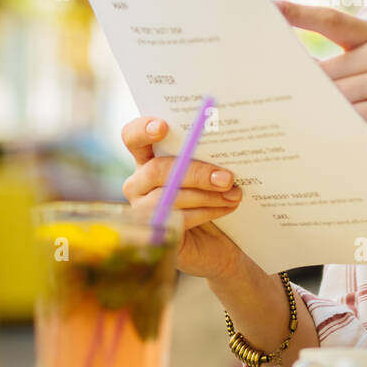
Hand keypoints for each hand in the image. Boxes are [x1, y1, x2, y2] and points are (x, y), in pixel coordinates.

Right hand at [120, 116, 250, 281]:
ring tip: (233, 194)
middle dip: (196, 172)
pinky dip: (207, 211)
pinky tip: (226, 207)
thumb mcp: (210, 170)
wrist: (218, 239)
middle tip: (226, 178)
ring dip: (207, 195)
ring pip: (170, 196)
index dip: (143, 130)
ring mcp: (143, 208)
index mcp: (148, 157)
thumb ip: (208, 155)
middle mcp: (139, 182)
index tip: (163, 127)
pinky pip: (179, 218)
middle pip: (157, 170)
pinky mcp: (156, 231)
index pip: (132, 137)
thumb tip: (227, 144)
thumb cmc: (212, 194)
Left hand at [274, 0, 366, 179]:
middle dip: (301, 89)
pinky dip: (336, 129)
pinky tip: (326, 140)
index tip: (268, 6)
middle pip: (325, 71)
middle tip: (270, 100)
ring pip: (335, 97)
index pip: (332, 20)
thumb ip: (348, 73)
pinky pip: (352, 118)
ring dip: (317, 114)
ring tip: (301, 128)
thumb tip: (297, 80)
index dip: (298, 13)